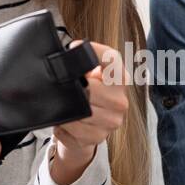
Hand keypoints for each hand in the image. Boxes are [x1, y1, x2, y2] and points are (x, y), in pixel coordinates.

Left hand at [50, 40, 128, 180]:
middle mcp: (120, 100)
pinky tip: (66, 122)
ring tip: (65, 106)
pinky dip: (63, 126)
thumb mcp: (89, 75)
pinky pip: (72, 130)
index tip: (74, 47)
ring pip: (80, 113)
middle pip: (91, 91)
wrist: (90, 126)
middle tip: (65, 90)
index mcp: (119, 78)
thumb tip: (69, 53)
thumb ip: (83, 62)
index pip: (112, 59)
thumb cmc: (88, 94)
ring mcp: (112, 121)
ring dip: (66, 110)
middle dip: (74, 91)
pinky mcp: (99, 137)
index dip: (93, 51)